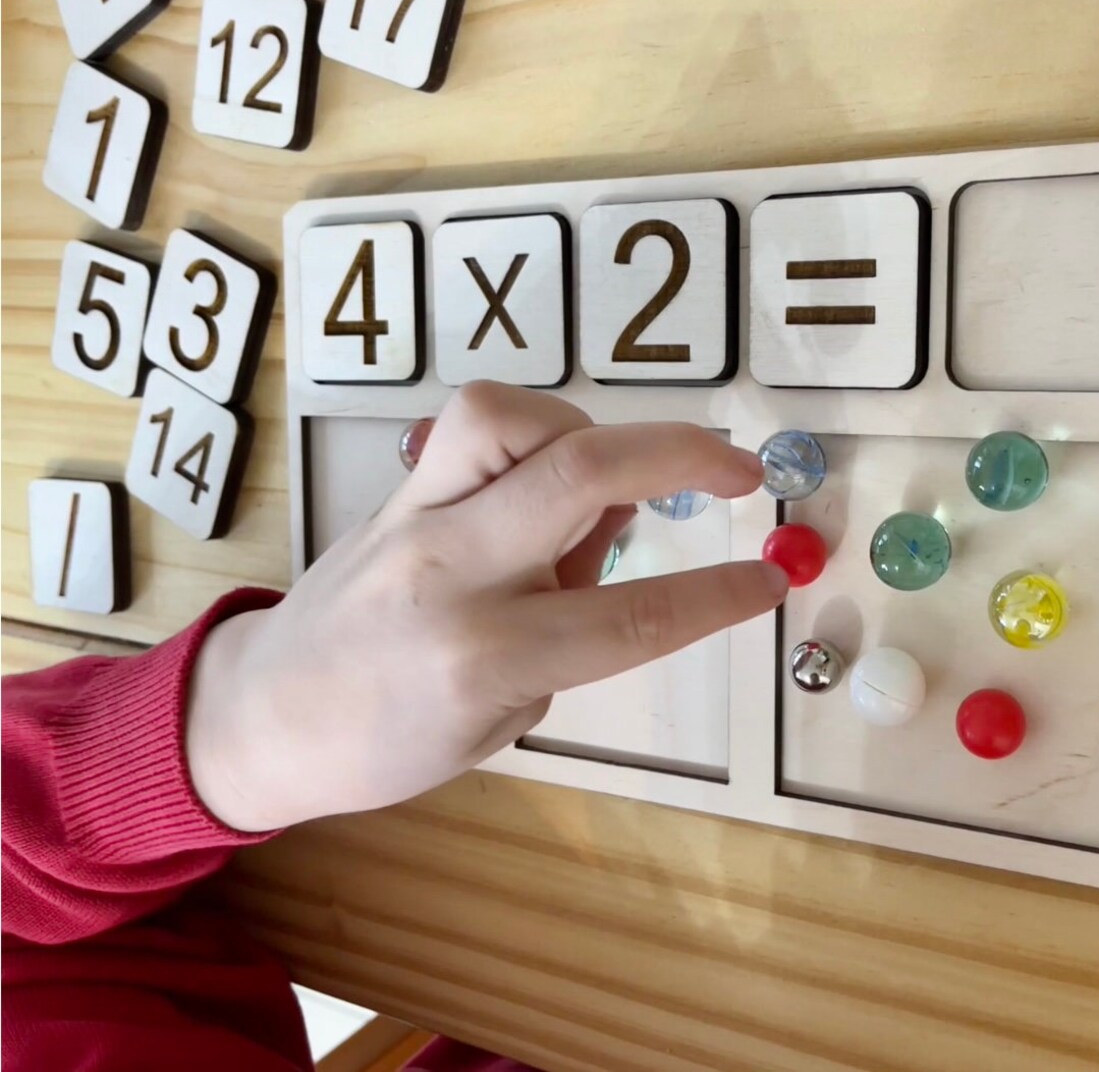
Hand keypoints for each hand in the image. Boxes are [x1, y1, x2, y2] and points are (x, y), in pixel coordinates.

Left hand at [186, 382, 785, 831]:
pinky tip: (551, 475)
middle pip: (578, 474)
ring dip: (591, 429)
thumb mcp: (505, 718)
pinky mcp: (398, 488)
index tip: (772, 580)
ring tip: (615, 480)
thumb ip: (571, 630)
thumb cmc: (392, 743)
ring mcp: (416, 516)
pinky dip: (540, 430)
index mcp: (485, 658)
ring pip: (510, 417)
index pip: (629, 619)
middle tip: (737, 469)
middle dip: (680, 454)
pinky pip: (479, 425)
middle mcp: (451, 572)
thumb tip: (613, 529)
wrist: (264, 714)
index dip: (716, 597)